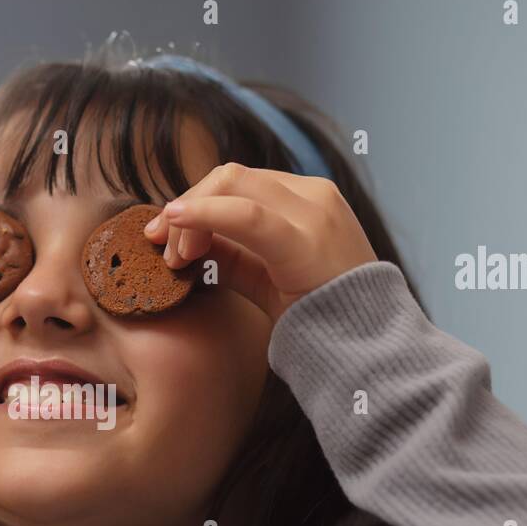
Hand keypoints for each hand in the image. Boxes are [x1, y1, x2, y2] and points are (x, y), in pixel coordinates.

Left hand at [142, 163, 377, 323]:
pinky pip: (247, 215)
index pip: (238, 183)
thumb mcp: (266, 276)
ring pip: (232, 185)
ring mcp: (314, 213)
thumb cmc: (317, 316)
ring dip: (190, 216)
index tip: (163, 234)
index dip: (194, 202)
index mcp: (307, 199)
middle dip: (186, 206)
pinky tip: (178, 220)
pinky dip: (205, 213)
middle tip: (162, 246)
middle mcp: (313, 195)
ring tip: (175, 256)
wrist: (365, 348)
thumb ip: (231, 252)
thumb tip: (186, 240)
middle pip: (230, 177)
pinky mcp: (306, 241)